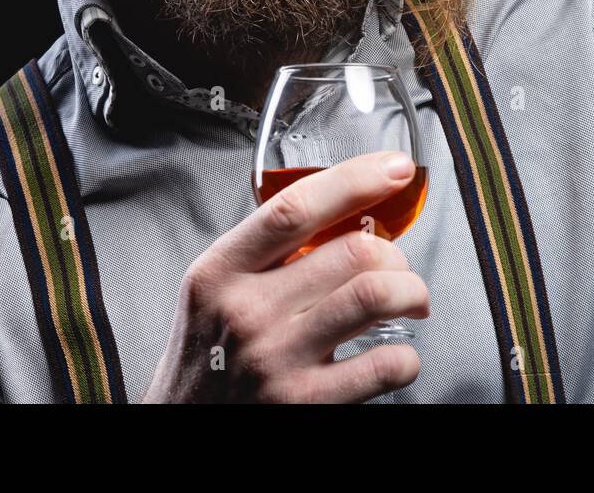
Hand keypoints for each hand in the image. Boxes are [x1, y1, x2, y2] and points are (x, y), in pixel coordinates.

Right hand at [141, 150, 428, 402]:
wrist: (181, 424)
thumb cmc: (205, 356)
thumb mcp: (213, 291)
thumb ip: (263, 253)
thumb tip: (344, 211)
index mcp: (221, 271)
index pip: (296, 207)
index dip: (356, 179)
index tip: (394, 168)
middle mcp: (246, 311)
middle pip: (351, 250)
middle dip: (394, 252)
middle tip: (396, 266)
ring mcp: (276, 359)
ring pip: (374, 295)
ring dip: (412, 291)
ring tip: (411, 299)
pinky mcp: (305, 404)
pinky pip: (383, 365)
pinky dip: (406, 357)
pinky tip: (396, 355)